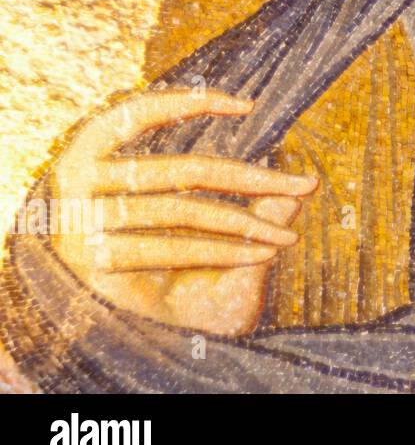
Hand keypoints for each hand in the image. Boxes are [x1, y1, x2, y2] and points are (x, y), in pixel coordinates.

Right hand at [47, 89, 317, 334]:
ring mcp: (82, 225)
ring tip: (288, 235)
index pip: (134, 114)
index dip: (185, 103)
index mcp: (92, 158)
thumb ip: (253, 210)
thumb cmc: (173, 280)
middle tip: (306, 185)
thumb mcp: (215, 235)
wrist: (132, 342)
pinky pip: (173, 248)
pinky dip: (223, 250)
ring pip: (183, 209)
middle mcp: (78, 188)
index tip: (247, 106)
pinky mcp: (94, 261)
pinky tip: (264, 253)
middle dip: (253, 178)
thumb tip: (297, 191)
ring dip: (245, 221)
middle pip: (184, 170)